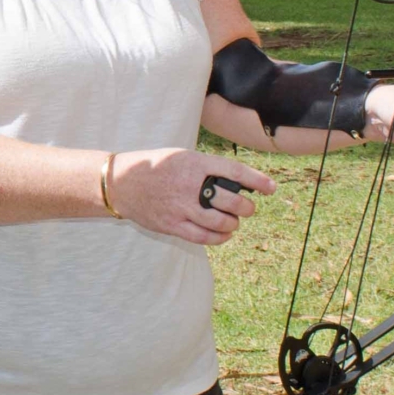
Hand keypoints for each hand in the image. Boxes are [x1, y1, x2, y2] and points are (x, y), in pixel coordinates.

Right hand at [112, 148, 274, 245]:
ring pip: (220, 222)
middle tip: (248, 208)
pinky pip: (203, 237)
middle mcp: (190, 185)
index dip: (257, 181)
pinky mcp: (172, 225)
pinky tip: (225, 234)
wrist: (122, 182)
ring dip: (233, 224)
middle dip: (246, 207)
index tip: (271, 188)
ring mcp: (180, 207)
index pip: (234, 171)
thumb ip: (207, 167)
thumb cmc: (158, 167)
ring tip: (234, 221)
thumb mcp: (183, 156)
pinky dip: (219, 238)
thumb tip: (238, 182)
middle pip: (231, 201)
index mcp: (195, 163)